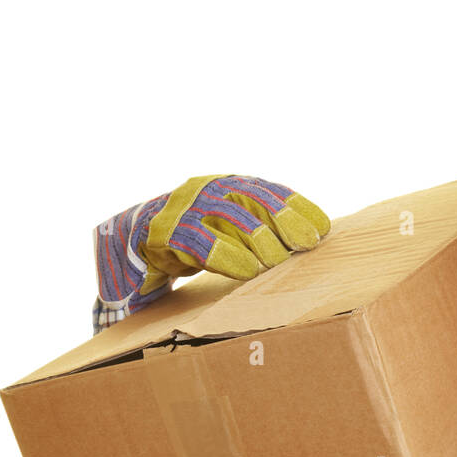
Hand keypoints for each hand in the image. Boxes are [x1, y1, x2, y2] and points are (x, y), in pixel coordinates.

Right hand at [92, 174, 329, 331]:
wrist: (135, 242)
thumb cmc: (194, 238)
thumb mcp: (228, 226)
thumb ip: (260, 227)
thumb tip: (308, 241)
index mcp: (229, 185)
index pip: (270, 191)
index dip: (298, 208)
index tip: (321, 230)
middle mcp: (209, 190)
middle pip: (254, 201)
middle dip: (283, 223)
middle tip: (304, 246)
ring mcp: (187, 209)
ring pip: (230, 219)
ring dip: (260, 242)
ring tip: (278, 261)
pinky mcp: (168, 234)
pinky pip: (202, 243)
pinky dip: (228, 257)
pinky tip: (248, 270)